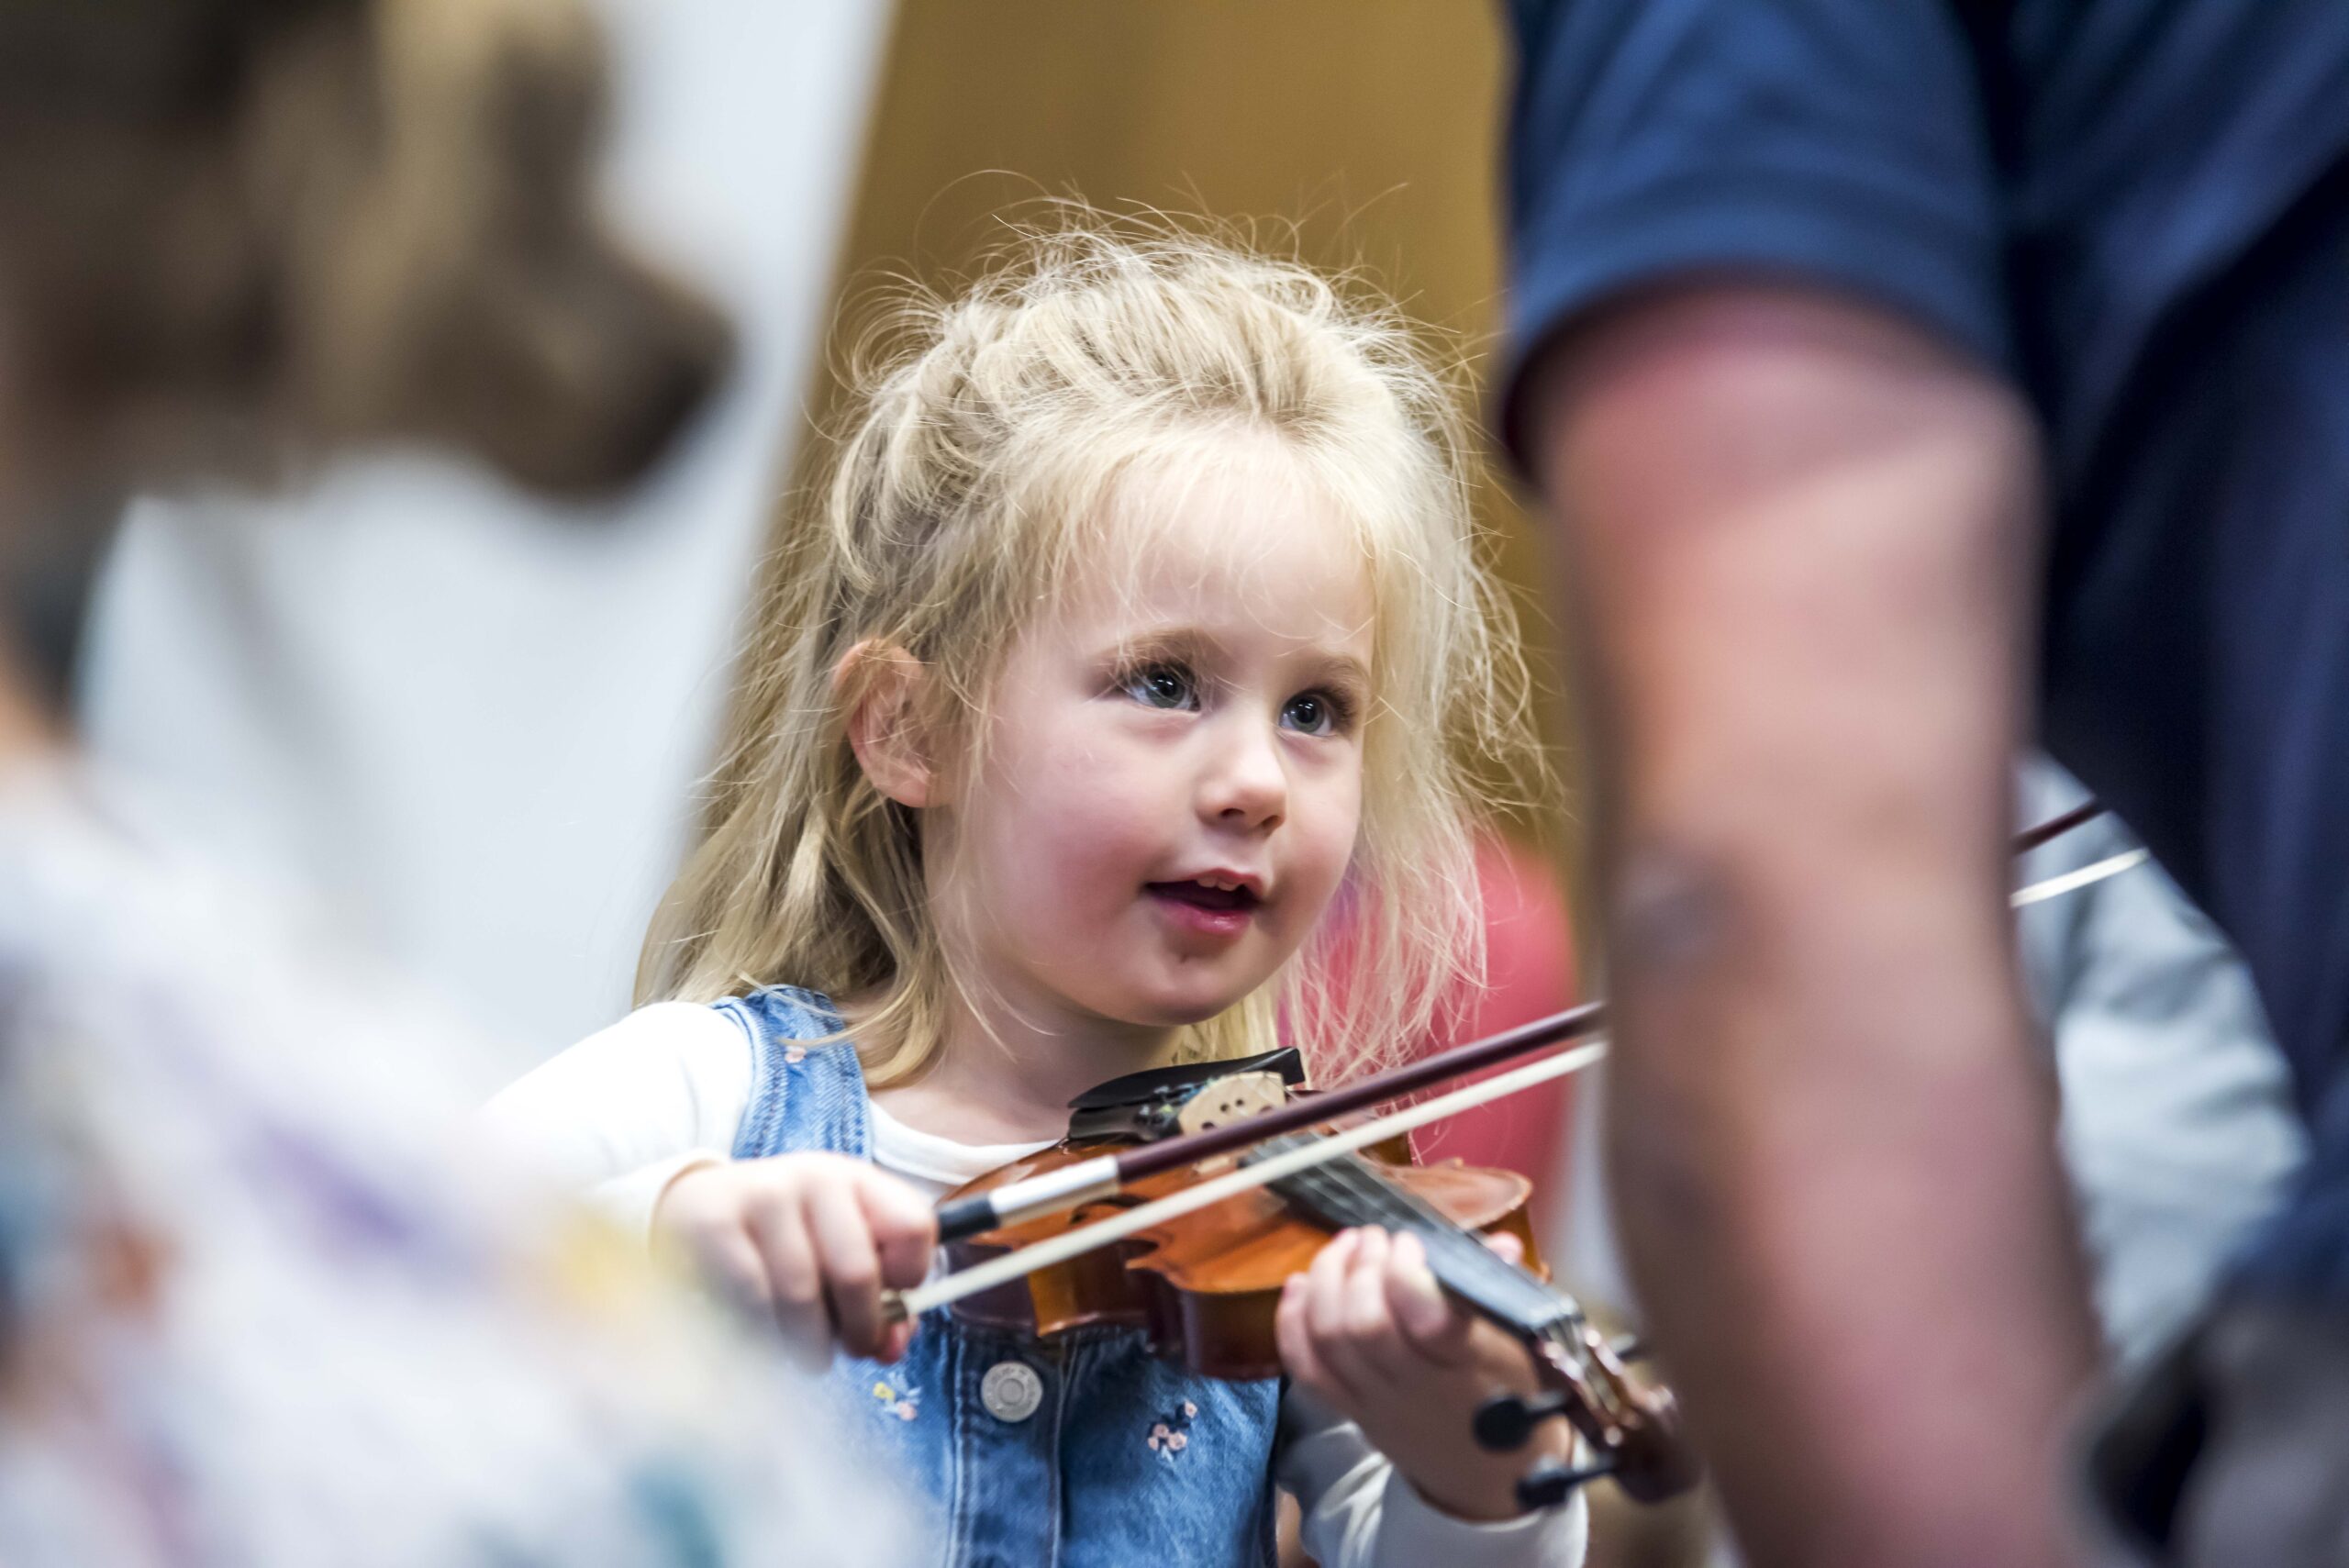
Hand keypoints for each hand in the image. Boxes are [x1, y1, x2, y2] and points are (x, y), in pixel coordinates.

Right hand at [654, 1153, 935, 1367]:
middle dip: (861, 1329)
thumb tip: (891, 1347)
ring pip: (802, 1294)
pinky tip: (765, 1339)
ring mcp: (764, 1194)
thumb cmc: (784, 1242)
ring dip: (809, 1344)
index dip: (911, 1279)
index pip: (914, 1227)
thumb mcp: (837, 1252)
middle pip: (858, 1272)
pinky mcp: (716, 1221)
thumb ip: (878, 1299)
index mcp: (859, 1182)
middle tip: (851, 1351)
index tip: (891, 1306)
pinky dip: (764, 1334)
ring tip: (806, 1356)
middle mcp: (816, 1178)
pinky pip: (752, 1298)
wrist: (694, 1207)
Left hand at [1275, 1227, 1574, 1521]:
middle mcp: (1417, 1390)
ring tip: (1344, 1247)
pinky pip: (1306, 1369)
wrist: (1490, 1471)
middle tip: (1373, 1237)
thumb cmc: (1509, 1390)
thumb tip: (1500, 1243)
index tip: (1410, 1243)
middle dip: (1360, 1268)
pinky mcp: (1350, 1411)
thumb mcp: (1522, 1341)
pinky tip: (1300, 1283)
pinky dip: (1292, 1321)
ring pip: (1330, 1341)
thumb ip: (1505, 1287)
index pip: (1428, 1322)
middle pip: (1365, 1327)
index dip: (1406, 1273)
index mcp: (1469, 1366)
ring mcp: (1377, 1403)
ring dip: (1326, 1281)